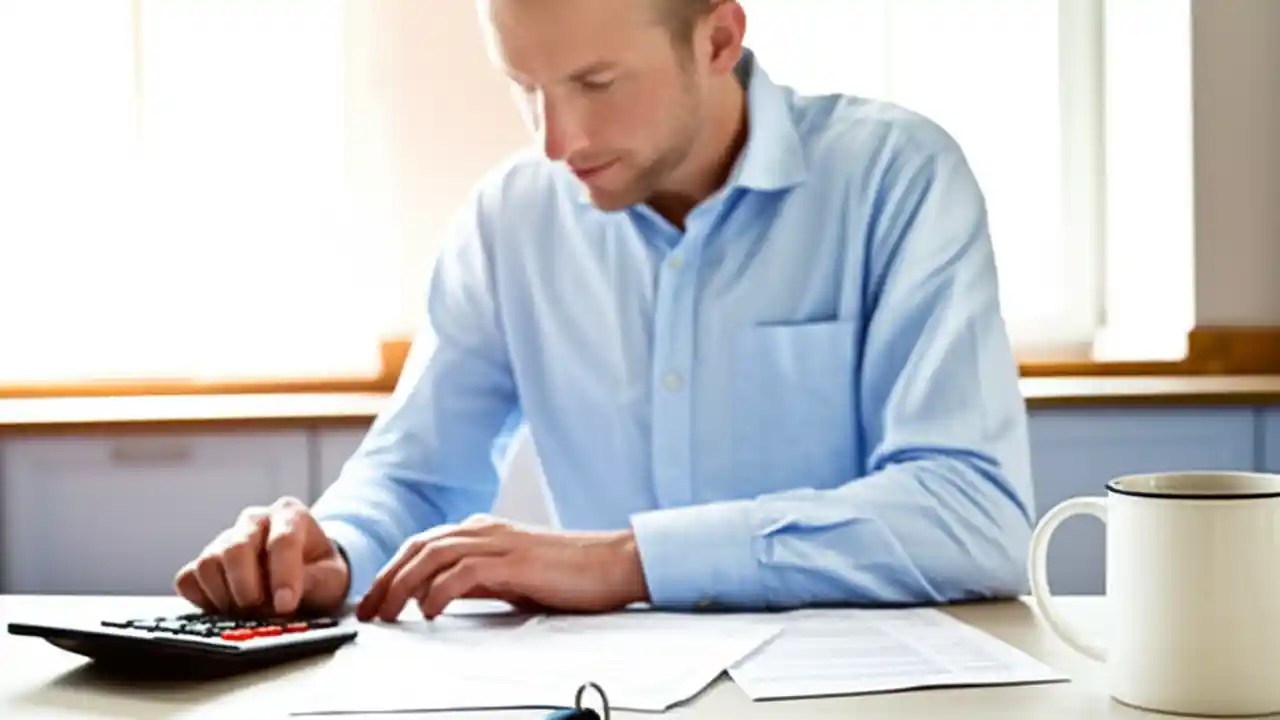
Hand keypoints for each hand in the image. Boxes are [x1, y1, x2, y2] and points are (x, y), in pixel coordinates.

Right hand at [174, 496, 349, 616]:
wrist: (307, 570)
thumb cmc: (320, 570)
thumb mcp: (332, 576)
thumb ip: (314, 582)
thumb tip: (284, 600)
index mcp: (290, 515)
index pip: (282, 541)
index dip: (283, 576)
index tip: (284, 605)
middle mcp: (254, 520)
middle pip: (236, 549)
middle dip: (247, 587)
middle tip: (259, 611)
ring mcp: (225, 538)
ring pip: (207, 564)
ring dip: (224, 596)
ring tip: (246, 611)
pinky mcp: (204, 560)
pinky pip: (188, 579)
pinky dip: (202, 599)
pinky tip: (224, 609)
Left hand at [355, 515, 649, 621]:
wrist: (614, 564)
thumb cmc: (569, 574)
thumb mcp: (511, 578)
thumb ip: (476, 581)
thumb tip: (438, 595)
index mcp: (484, 532)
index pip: (423, 546)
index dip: (393, 572)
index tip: (375, 602)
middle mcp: (486, 530)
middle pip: (420, 547)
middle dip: (388, 579)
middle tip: (369, 611)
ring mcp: (500, 542)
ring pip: (434, 554)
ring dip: (404, 584)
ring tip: (389, 613)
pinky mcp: (515, 560)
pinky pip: (465, 571)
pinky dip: (440, 589)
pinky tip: (429, 610)